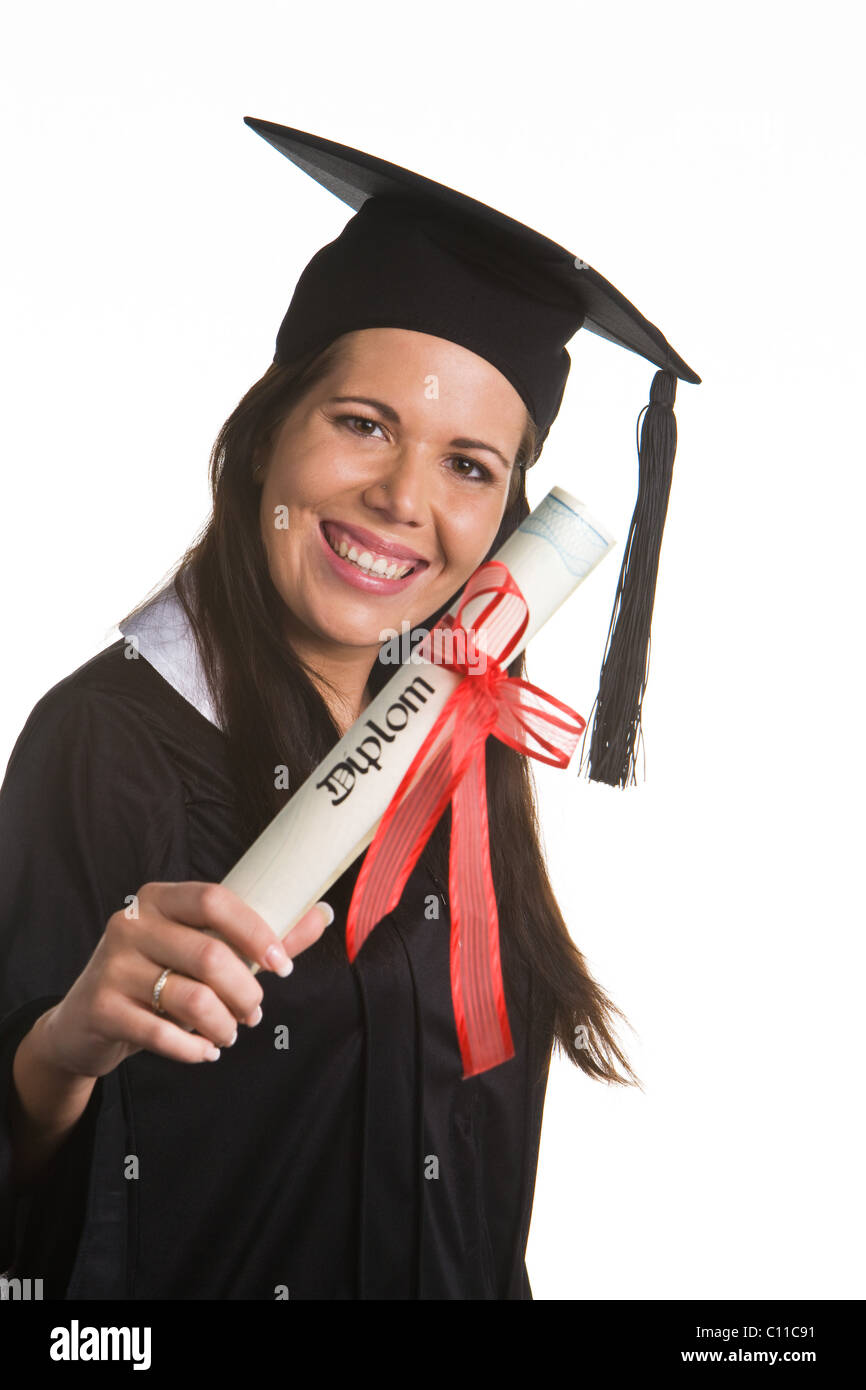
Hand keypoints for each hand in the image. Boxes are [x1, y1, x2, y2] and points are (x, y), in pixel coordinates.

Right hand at [30, 882, 331, 1078]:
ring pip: (191, 998)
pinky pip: (162, 1033)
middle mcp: (130, 924)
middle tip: (254, 1012)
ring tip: (231, 1033)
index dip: (256, 931)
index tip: (283, 965)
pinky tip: (205, 1051)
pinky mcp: (101, 1008)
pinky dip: (194, 1048)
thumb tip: (320, 914)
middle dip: (245, 992)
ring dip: (224, 1024)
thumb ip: (258, 937)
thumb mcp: (199, 951)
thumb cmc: (155, 978)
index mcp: (158, 899)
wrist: (83, 1022)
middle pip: (210, 955)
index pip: (214, 899)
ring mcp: (112, 966)